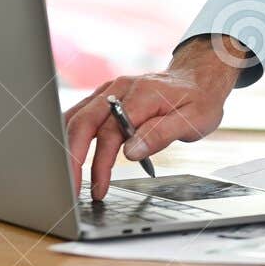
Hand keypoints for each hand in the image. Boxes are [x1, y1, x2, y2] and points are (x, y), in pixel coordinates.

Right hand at [64, 36, 248, 199]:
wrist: (197, 76)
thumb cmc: (197, 99)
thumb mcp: (192, 120)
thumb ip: (161, 134)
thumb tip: (131, 152)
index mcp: (142, 94)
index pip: (111, 131)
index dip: (101, 162)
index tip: (99, 188)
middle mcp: (119, 89)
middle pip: (83, 122)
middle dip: (72, 158)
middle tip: (72, 188)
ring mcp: (109, 91)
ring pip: (76, 117)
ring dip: (67, 148)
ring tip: (68, 178)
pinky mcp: (104, 96)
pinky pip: (80, 114)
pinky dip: (70, 136)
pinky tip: (69, 155)